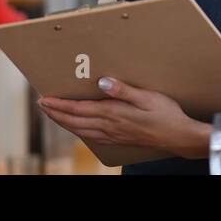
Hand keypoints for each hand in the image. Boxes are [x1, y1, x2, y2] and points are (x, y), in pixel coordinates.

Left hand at [38, 78, 211, 158]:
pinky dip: (79, 131)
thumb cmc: (166, 114)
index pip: (79, 109)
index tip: (45, 99)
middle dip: (56, 114)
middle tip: (43, 106)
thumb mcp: (147, 97)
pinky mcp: (118, 139)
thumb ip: (123, 90)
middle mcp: (109, 126)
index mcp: (114, 113)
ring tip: (54, 115)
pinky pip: (91, 137)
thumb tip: (102, 81)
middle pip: (75, 121)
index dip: (60, 105)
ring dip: (64, 123)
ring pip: (80, 130)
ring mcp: (113, 135)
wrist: (178, 136)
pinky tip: (78, 129)